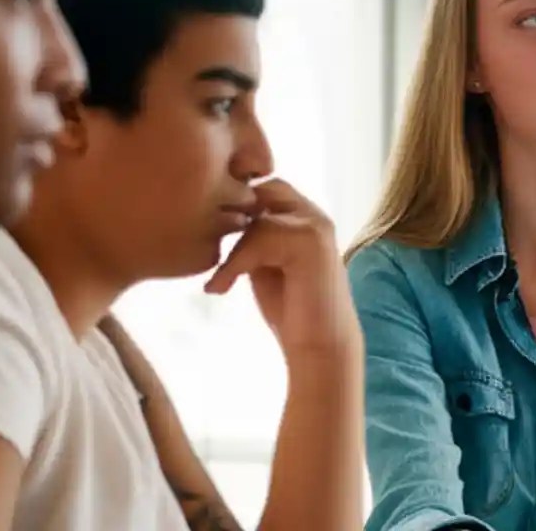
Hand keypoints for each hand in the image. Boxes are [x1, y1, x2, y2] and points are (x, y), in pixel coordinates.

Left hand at [204, 179, 360, 361]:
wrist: (320, 348)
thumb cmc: (291, 310)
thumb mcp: (264, 263)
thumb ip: (252, 237)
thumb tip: (216, 216)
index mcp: (306, 218)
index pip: (265, 188)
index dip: (237, 207)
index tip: (214, 239)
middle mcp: (316, 216)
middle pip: (264, 190)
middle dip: (236, 218)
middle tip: (216, 253)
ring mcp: (317, 227)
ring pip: (259, 216)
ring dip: (233, 249)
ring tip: (219, 281)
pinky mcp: (312, 244)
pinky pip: (261, 237)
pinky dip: (234, 264)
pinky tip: (220, 289)